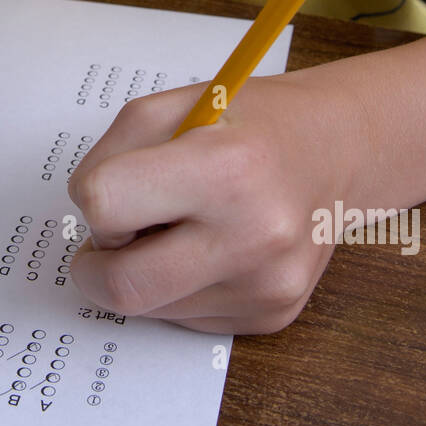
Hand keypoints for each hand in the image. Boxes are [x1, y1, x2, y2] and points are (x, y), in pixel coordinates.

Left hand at [67, 67, 365, 333]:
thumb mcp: (172, 107)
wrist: (337, 151)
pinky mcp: (270, 316)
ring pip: (150, 309)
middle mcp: (253, 237)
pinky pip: (186, 318)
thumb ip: (112, 157)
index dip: (95, 196)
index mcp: (225, 169)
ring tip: (181, 227)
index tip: (114, 186)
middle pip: (122, 285)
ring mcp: (265, 285)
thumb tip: (88, 226)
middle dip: (96, 264)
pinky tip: (212, 247)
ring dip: (143, 272)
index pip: (105, 205)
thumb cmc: (247, 122)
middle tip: (114, 235)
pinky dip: (179, 286)